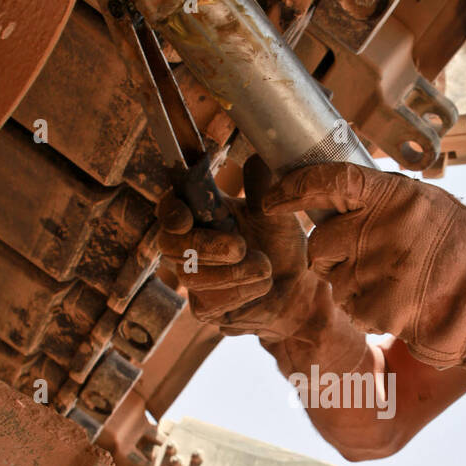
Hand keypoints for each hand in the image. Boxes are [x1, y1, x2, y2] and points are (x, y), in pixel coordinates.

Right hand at [157, 157, 316, 342]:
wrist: (297, 287)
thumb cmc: (279, 244)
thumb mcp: (275, 212)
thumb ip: (262, 186)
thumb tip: (257, 157)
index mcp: (199, 215)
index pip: (169, 210)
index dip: (171, 213)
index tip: (185, 218)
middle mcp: (187, 246)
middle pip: (170, 245)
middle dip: (205, 246)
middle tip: (240, 247)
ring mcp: (192, 279)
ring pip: (193, 277)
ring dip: (234, 272)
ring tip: (265, 266)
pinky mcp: (204, 308)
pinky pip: (212, 301)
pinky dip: (242, 292)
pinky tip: (261, 286)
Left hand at [262, 161, 465, 368]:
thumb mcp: (429, 208)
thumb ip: (384, 202)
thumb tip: (336, 196)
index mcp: (395, 195)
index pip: (328, 180)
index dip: (293, 189)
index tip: (271, 197)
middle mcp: (383, 229)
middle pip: (321, 243)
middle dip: (330, 256)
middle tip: (361, 261)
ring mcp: (381, 271)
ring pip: (333, 281)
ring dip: (351, 286)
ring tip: (393, 285)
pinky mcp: (382, 309)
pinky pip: (351, 309)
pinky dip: (366, 311)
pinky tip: (398, 306)